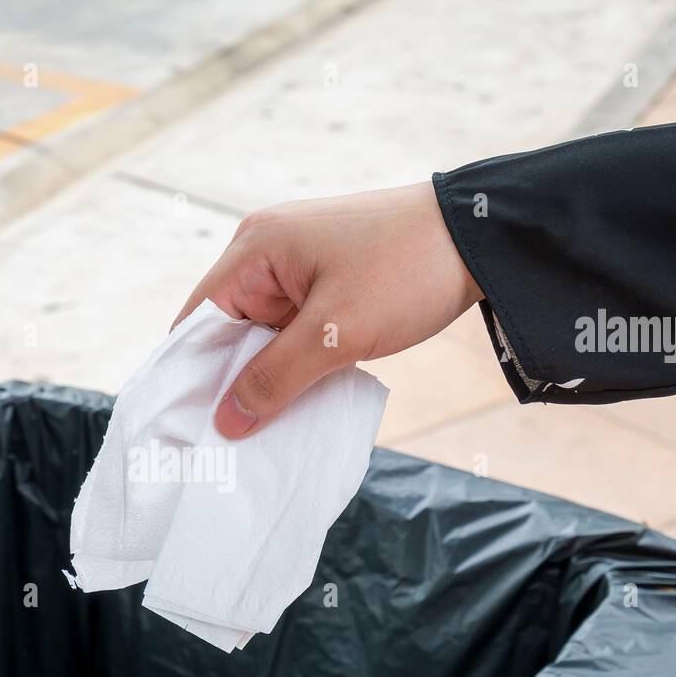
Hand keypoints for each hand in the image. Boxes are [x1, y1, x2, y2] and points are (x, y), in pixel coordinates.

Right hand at [173, 182, 482, 437]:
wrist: (484, 237)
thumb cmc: (405, 272)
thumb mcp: (336, 334)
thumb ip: (275, 378)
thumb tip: (225, 422)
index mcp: (255, 249)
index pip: (197, 319)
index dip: (191, 374)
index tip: (192, 427)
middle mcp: (266, 251)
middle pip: (225, 329)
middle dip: (230, 380)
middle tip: (229, 439)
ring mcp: (296, 265)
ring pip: (261, 334)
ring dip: (266, 376)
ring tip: (263, 428)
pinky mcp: (324, 280)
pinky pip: (291, 329)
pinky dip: (293, 362)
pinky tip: (299, 399)